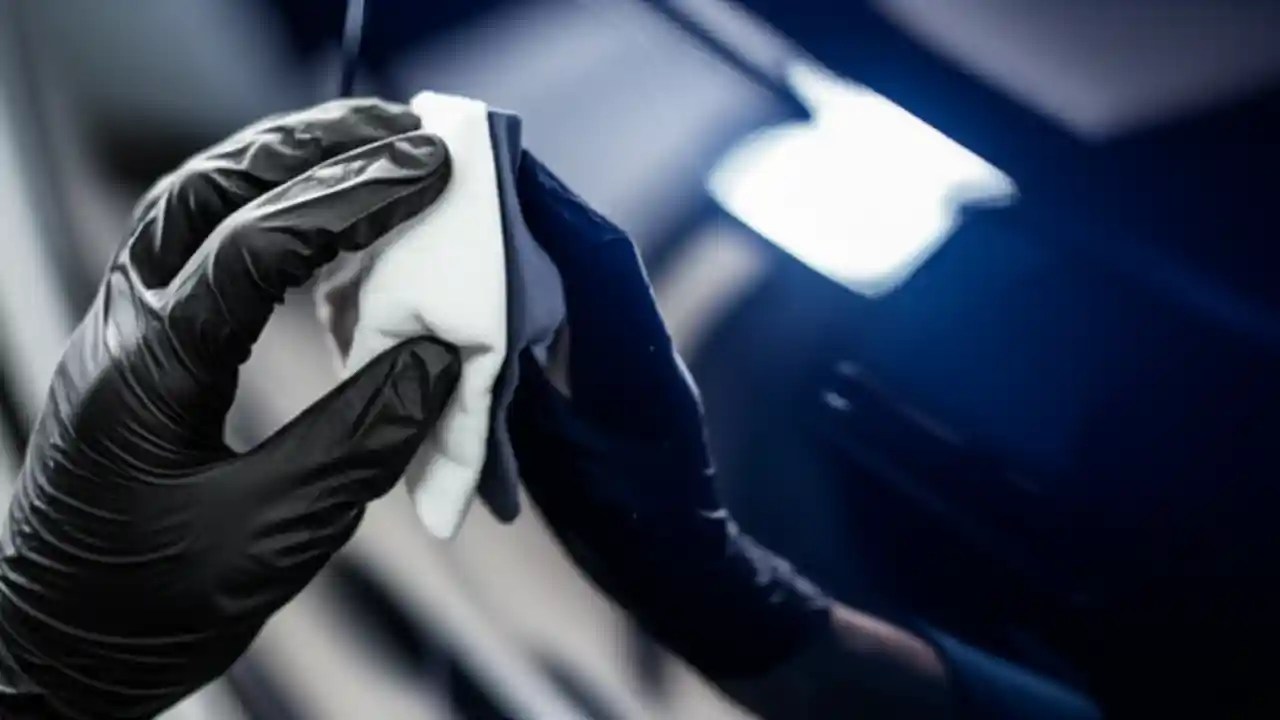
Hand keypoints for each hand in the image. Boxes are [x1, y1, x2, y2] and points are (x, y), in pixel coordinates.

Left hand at [0, 99, 458, 718]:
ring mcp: (122, 328)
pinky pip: (193, 241)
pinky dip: (260, 204)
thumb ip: (357, 444)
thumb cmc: (150, 605)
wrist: (56, 643)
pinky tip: (316, 213)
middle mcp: (123, 328)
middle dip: (309, 147)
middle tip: (402, 129)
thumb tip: (437, 358)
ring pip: (190, 203)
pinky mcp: (137, 342)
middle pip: (205, 191)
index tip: (430, 173)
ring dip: (279, 160)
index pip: (251, 250)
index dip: (348, 203)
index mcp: (149, 372)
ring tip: (367, 144)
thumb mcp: (268, 539)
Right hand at [509, 154, 827, 677]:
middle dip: (542, 203)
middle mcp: (645, 344)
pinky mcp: (627, 374)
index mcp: (638, 357)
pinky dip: (548, 278)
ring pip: (592, 276)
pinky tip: (503, 275)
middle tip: (478, 162)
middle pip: (596, 251)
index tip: (501, 155)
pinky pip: (586, 308)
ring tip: (482, 204)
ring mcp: (640, 357)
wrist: (684, 568)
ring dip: (544, 234)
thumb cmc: (629, 527)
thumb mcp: (559, 464)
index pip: (598, 255)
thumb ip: (515, 395)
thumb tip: (465, 329)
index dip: (550, 201)